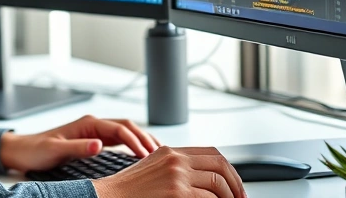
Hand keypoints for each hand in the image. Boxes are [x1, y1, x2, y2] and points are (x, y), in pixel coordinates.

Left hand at [0, 114, 159, 171]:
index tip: (147, 156)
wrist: (21, 151)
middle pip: (128, 126)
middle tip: (161, 154)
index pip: (120, 129)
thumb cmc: (36, 149)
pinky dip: (132, 145)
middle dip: (145, 138)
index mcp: (87, 123)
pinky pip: (118, 140)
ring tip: (157, 154)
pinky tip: (140, 155)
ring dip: (141, 140)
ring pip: (125, 132)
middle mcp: (93, 124)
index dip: (136, 141)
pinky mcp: (92, 140)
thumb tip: (99, 145)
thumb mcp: (55, 150)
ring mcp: (94, 131)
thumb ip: (78, 147)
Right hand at [91, 146, 245, 197]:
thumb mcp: (154, 171)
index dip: (230, 170)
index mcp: (170, 151)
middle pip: (221, 165)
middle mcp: (175, 159)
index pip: (213, 153)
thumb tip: (205, 180)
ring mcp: (177, 175)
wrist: (109, 197)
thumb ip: (176, 169)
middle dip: (236, 185)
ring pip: (219, 184)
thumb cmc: (128, 191)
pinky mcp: (177, 193)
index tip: (235, 185)